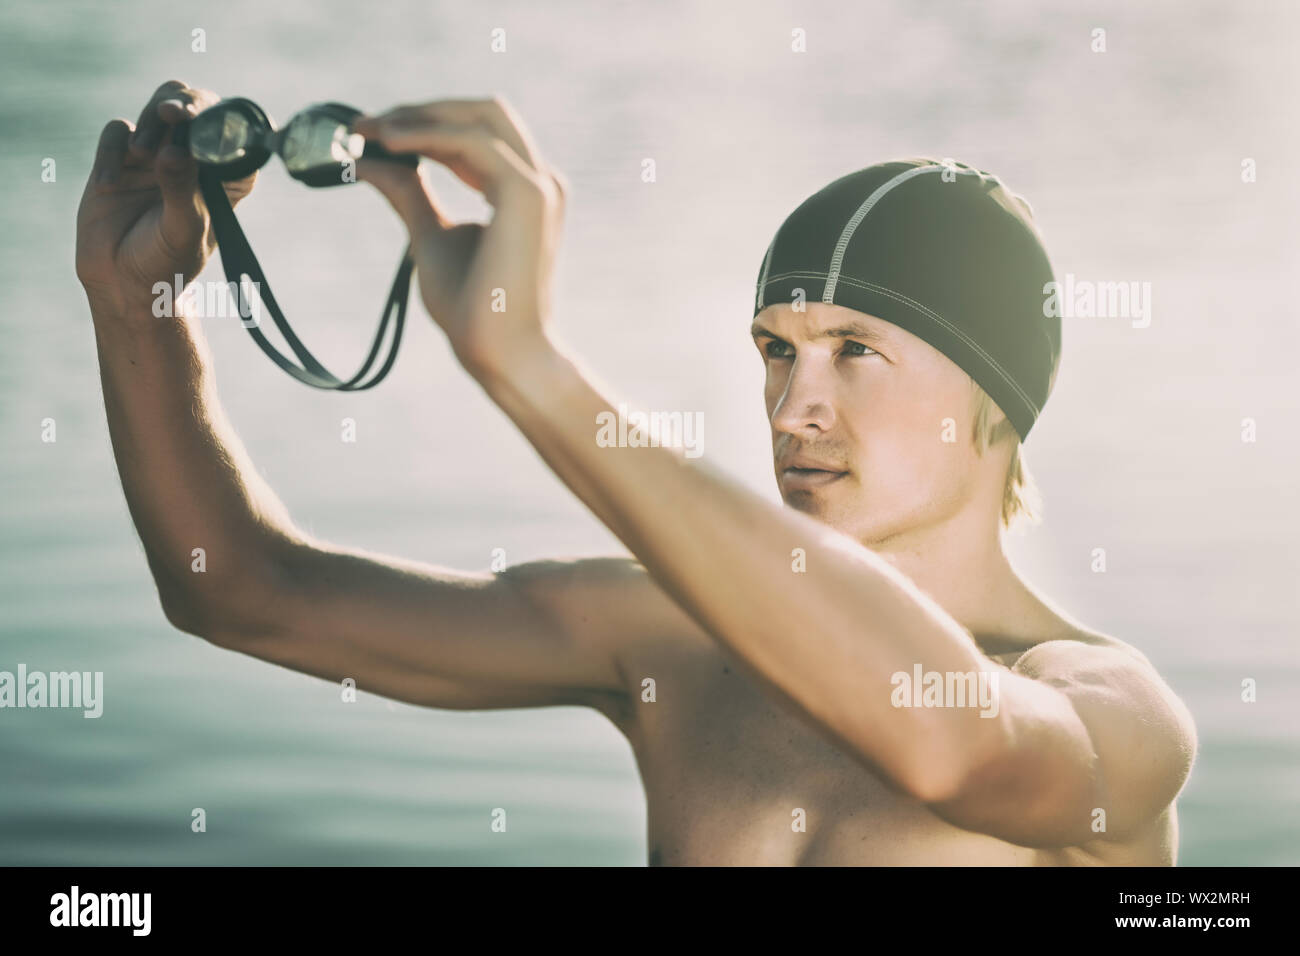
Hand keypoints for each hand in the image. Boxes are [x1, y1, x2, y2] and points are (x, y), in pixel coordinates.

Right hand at [75, 80, 256, 317]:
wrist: (123, 284)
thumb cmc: (167, 264)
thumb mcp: (183, 232)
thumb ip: (182, 192)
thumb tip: (176, 151)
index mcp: (227, 177)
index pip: (234, 135)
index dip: (223, 119)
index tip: (204, 123)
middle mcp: (196, 160)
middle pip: (196, 106)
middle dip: (185, 103)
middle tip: (171, 113)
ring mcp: (158, 154)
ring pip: (158, 108)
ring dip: (150, 124)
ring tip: (142, 155)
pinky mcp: (121, 157)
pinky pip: (118, 131)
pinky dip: (111, 152)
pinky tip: (108, 187)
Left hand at [352, 96, 566, 377]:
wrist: (501, 353)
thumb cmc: (473, 310)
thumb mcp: (430, 237)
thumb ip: (409, 194)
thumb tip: (368, 160)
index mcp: (521, 192)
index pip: (476, 133)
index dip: (422, 123)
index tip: (367, 132)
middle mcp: (538, 181)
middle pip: (483, 111)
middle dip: (422, 109)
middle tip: (365, 125)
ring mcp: (538, 185)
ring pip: (481, 115)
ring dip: (421, 115)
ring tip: (369, 131)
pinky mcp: (528, 194)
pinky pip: (474, 141)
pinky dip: (429, 134)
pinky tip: (388, 142)